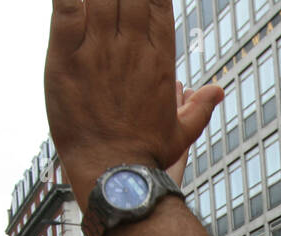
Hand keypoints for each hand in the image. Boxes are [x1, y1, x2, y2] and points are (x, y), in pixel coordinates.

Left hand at [45, 0, 222, 204]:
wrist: (113, 174)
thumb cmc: (146, 156)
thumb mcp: (181, 133)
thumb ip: (200, 107)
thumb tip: (217, 90)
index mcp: (159, 57)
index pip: (158, 0)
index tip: (142, 0)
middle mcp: (131, 46)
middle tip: (115, 8)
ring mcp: (98, 48)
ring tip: (94, 5)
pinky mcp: (65, 56)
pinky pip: (63, 7)